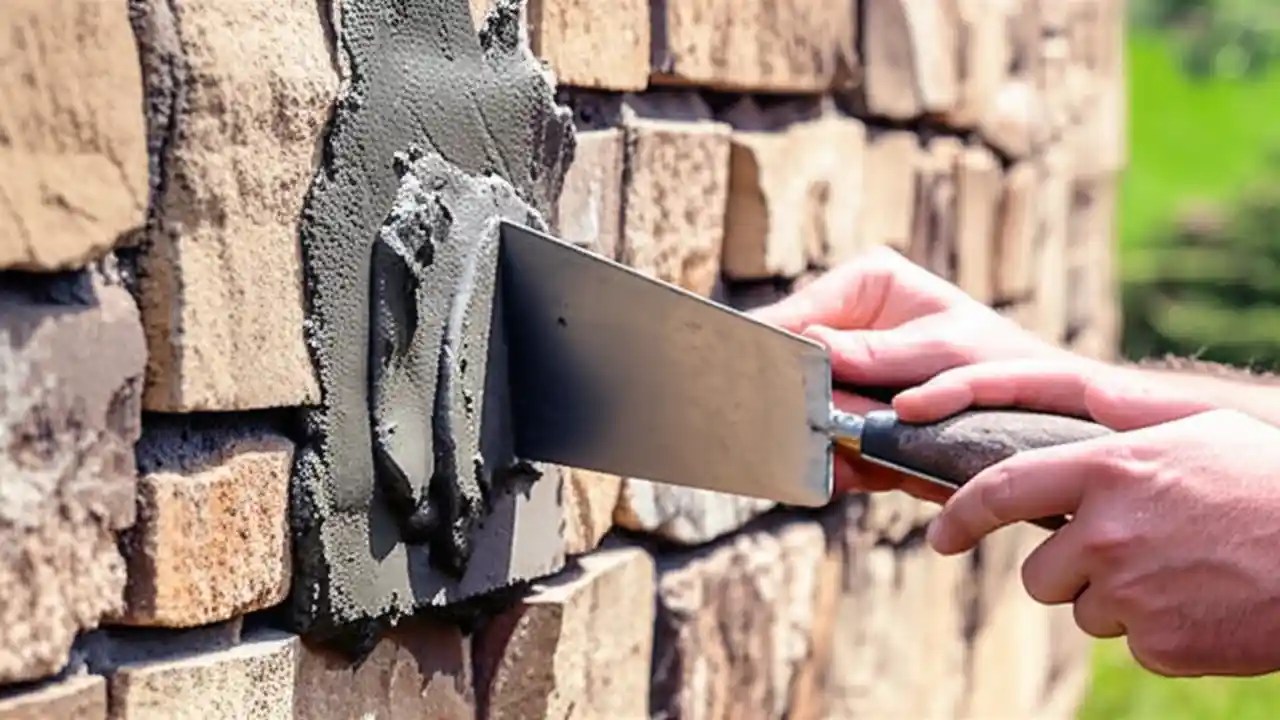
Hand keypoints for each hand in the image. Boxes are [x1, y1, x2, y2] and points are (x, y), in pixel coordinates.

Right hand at [751, 248, 1076, 496]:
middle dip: (806, 407)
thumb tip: (812, 345)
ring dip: (826, 442)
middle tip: (808, 440)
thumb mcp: (944, 351)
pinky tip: (855, 476)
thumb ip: (876, 352)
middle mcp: (851, 325)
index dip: (774, 354)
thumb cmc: (1009, 366)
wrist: (1048, 420)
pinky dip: (845, 464)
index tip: (757, 388)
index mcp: (864, 284)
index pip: (796, 316)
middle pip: (798, 369)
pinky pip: (834, 441)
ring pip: (812, 411)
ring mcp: (854, 377)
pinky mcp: (862, 420)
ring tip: (844, 466)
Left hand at [908, 364, 1279, 676]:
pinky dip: (1159, 631)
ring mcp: (1130, 593)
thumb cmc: (1269, 481)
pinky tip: (1203, 603)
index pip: (1001, 491)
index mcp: (1109, 469)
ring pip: (1084, 610)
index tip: (941, 535)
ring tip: (1182, 572)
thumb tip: (1091, 390)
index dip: (961, 516)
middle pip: (1039, 576)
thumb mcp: (1201, 429)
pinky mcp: (1158, 644)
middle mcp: (1106, 531)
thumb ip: (1132, 418)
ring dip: (1116, 600)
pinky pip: (1132, 642)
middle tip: (1126, 556)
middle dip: (1066, 572)